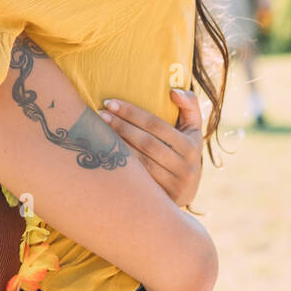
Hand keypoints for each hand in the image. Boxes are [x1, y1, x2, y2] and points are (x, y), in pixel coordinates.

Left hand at [97, 89, 203, 206]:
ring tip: (96, 130)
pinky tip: (103, 152)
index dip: (132, 113)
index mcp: (191, 146)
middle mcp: (185, 168)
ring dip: (117, 145)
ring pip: (139, 163)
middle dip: (121, 127)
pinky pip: (136, 180)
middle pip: (146, 143)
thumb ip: (189, 105)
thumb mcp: (193, 128)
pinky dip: (120, 165)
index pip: (156, 125)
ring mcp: (173, 186)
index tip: (111, 103)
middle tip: (100, 114)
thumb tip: (172, 91)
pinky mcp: (160, 199)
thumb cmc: (185, 150)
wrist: (187, 191)